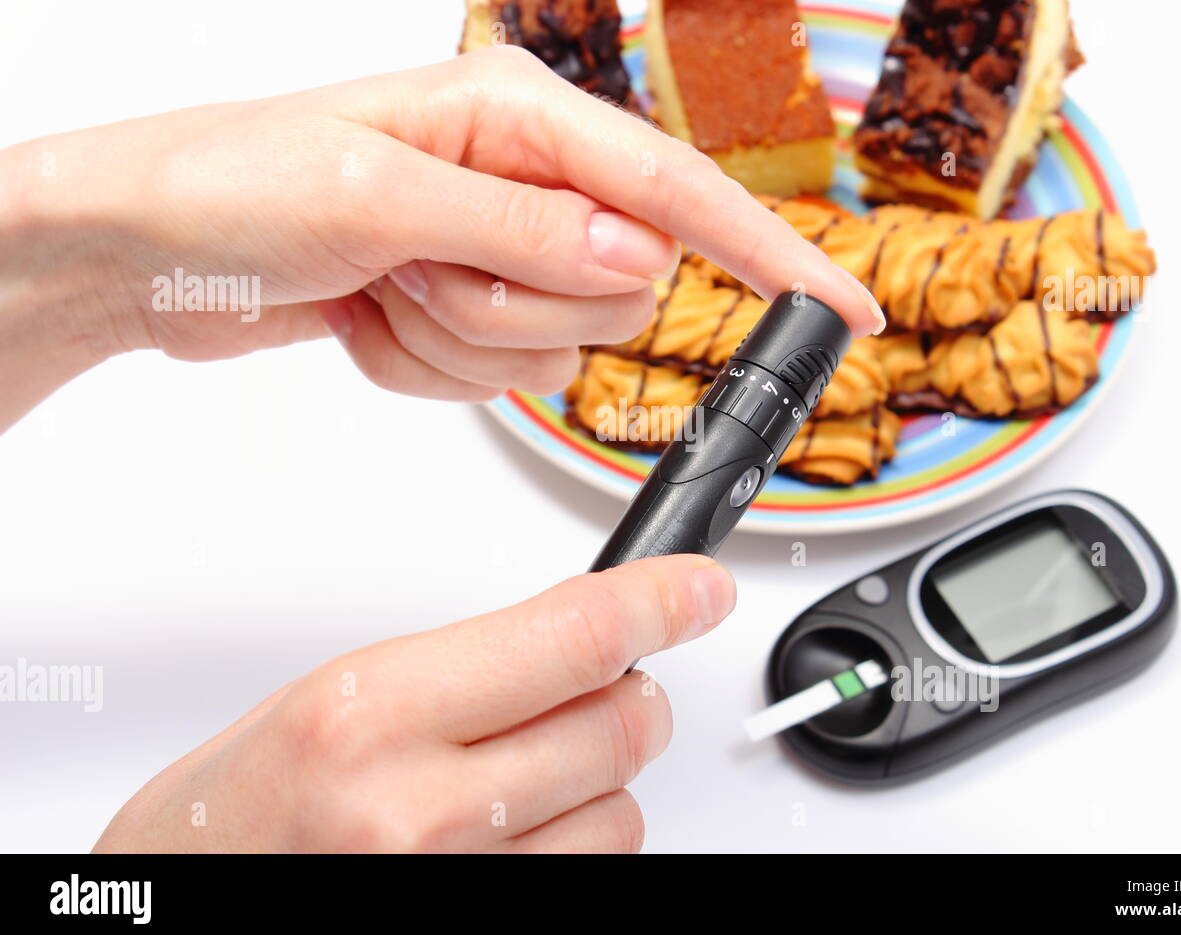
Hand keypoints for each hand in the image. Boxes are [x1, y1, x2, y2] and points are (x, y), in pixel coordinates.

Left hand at [0, 45, 884, 429]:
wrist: (149, 250)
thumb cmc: (232, 182)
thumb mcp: (378, 199)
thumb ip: (525, 233)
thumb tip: (638, 259)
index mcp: (518, 117)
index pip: (678, 192)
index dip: (768, 251)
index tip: (839, 306)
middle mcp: (521, 180)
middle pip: (614, 291)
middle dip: (515, 309)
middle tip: (420, 270)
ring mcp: (493, 249)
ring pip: (554, 347)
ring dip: (459, 341)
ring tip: (380, 287)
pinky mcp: (462, 306)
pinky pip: (494, 378)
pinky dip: (429, 369)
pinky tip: (371, 317)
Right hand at [92, 555, 735, 852]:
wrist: (183, 909)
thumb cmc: (230, 822)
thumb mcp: (322, 703)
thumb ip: (455, 667)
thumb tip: (574, 637)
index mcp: (369, 711)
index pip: (572, 635)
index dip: (659, 601)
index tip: (698, 588)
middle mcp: (419, 807)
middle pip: (619, 723)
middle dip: (626, 693)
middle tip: (595, 685)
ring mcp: (456, 883)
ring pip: (620, 812)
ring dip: (596, 784)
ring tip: (515, 782)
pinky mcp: (486, 926)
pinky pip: (589, 876)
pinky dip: (571, 846)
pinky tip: (512, 836)